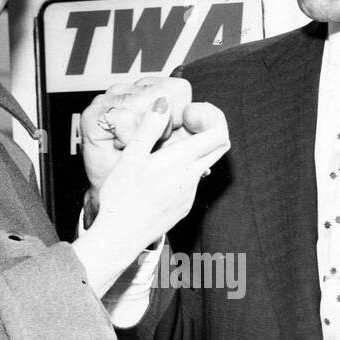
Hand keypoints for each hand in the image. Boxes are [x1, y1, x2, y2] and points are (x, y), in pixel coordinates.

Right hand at [71, 96, 229, 295]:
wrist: (120, 237)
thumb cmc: (121, 197)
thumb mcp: (131, 156)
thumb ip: (150, 127)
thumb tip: (164, 102)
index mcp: (181, 161)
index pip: (219, 133)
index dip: (212, 117)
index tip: (192, 113)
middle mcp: (192, 177)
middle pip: (219, 148)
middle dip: (209, 131)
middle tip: (185, 125)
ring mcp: (190, 194)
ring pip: (204, 165)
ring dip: (193, 152)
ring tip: (163, 151)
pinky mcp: (184, 207)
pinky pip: (192, 182)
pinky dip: (184, 171)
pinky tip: (159, 175)